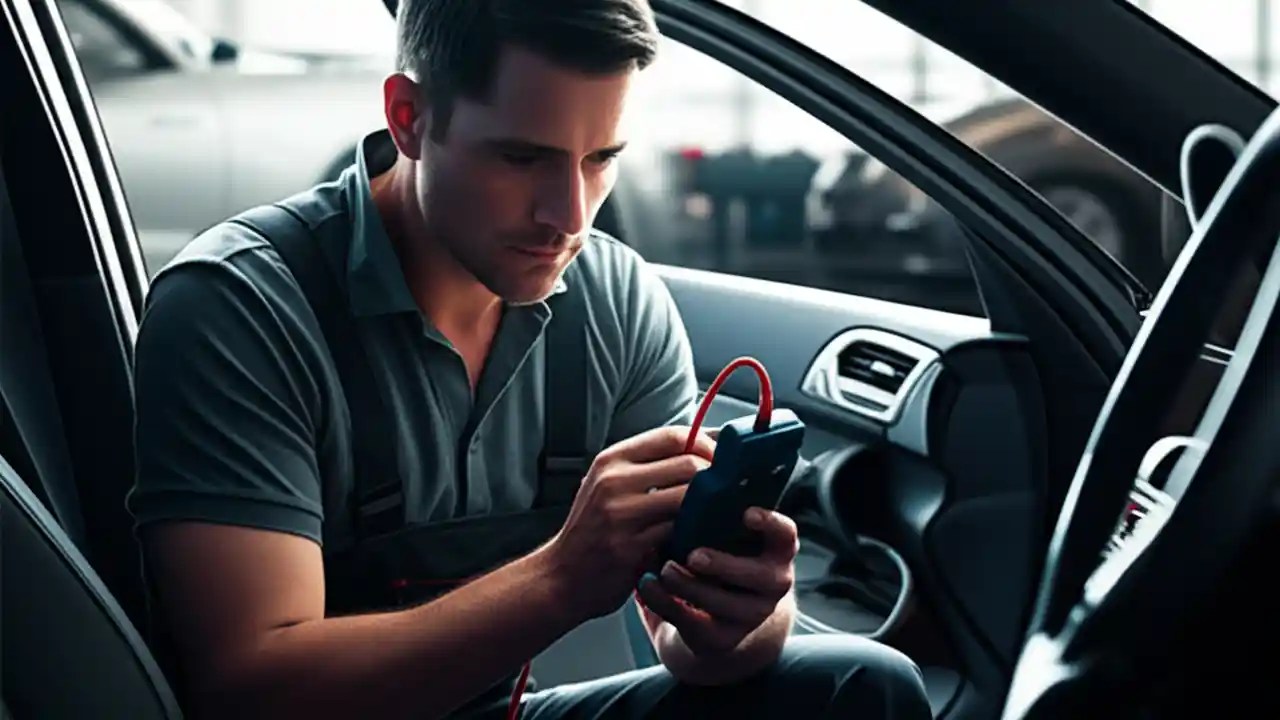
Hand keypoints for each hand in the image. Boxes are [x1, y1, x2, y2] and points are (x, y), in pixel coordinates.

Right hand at [545, 426, 715, 620]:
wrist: (561, 578)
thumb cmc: (593, 531)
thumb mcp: (608, 487)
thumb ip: (646, 468)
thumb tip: (699, 446)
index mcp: (612, 460)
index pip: (672, 435)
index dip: (706, 444)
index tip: (722, 460)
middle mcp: (614, 481)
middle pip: (687, 464)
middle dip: (716, 477)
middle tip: (731, 492)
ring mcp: (621, 514)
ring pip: (689, 498)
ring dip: (713, 507)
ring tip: (724, 514)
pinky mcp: (632, 547)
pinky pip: (681, 532)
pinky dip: (699, 534)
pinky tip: (707, 538)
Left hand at [637, 507, 798, 656]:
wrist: (721, 620)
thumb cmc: (720, 563)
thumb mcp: (727, 541)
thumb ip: (714, 520)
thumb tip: (673, 493)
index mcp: (776, 551)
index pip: (785, 534)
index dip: (770, 523)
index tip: (746, 513)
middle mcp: (772, 584)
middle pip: (758, 576)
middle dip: (724, 565)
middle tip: (694, 556)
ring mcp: (750, 615)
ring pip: (723, 603)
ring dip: (689, 585)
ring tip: (666, 569)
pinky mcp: (722, 638)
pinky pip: (691, 621)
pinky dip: (664, 601)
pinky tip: (646, 584)